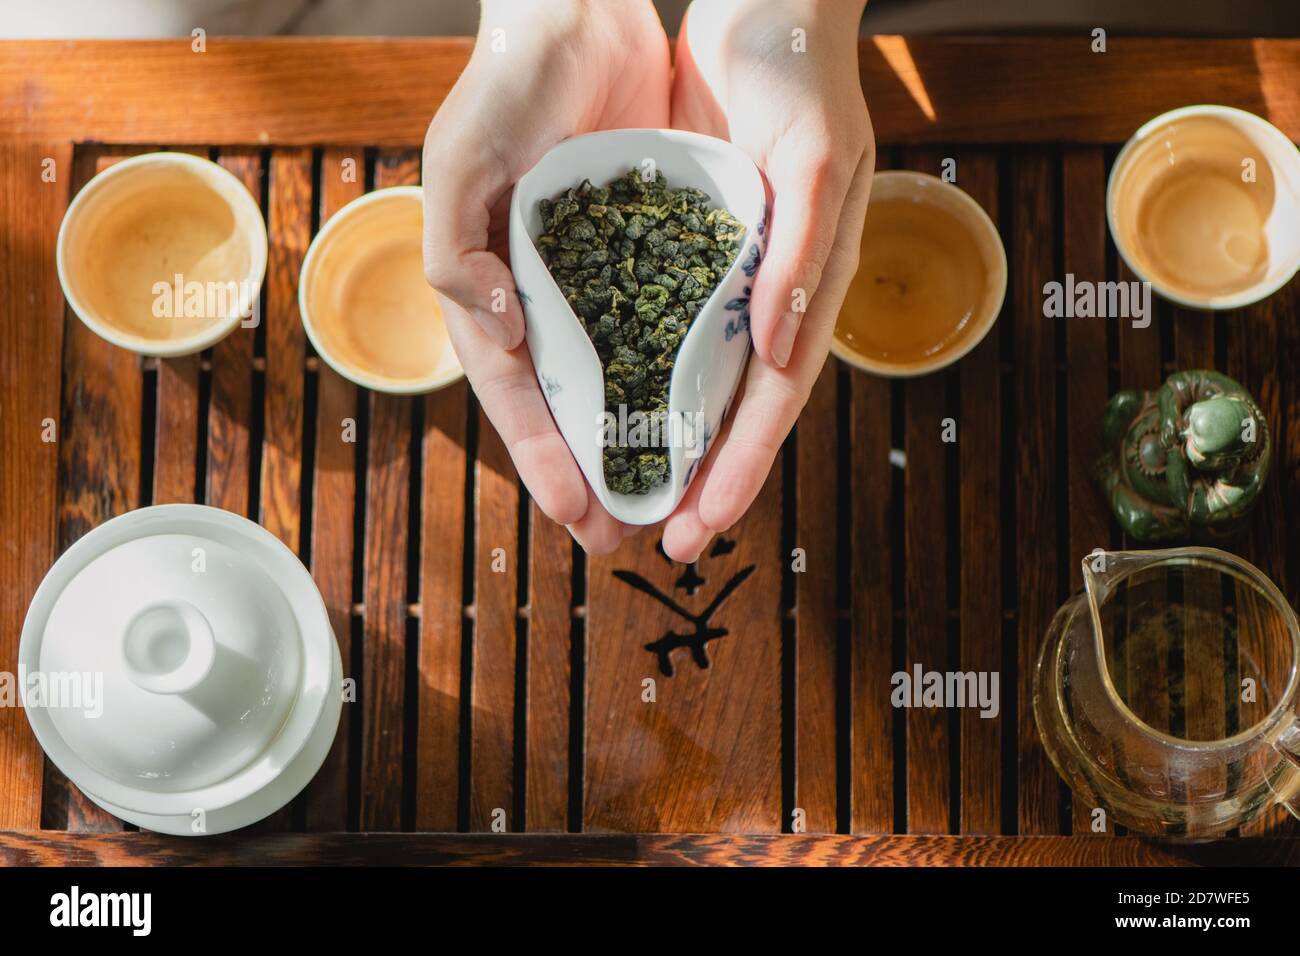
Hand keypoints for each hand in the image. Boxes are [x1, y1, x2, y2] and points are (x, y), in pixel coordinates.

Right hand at [422, 0, 669, 552]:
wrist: (577, 10)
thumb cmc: (506, 84)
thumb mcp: (463, 163)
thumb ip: (458, 250)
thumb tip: (496, 334)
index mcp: (493, 288)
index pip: (518, 394)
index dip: (543, 457)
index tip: (576, 515)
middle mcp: (547, 295)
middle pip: (571, 402)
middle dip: (594, 471)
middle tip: (625, 536)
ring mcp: (601, 276)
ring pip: (623, 376)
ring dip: (642, 437)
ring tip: (672, 497)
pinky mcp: (652, 247)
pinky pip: (669, 322)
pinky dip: (681, 370)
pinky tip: (707, 412)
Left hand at [662, 0, 874, 560]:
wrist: (760, 6)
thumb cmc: (800, 76)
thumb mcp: (814, 159)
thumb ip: (799, 257)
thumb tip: (780, 358)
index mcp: (805, 286)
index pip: (772, 400)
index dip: (740, 469)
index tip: (703, 528)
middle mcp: (765, 293)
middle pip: (731, 406)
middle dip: (699, 479)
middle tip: (658, 542)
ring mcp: (724, 273)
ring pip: (693, 377)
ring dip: (665, 439)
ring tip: (628, 495)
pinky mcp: (683, 245)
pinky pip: (659, 322)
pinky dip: (640, 371)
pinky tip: (610, 407)